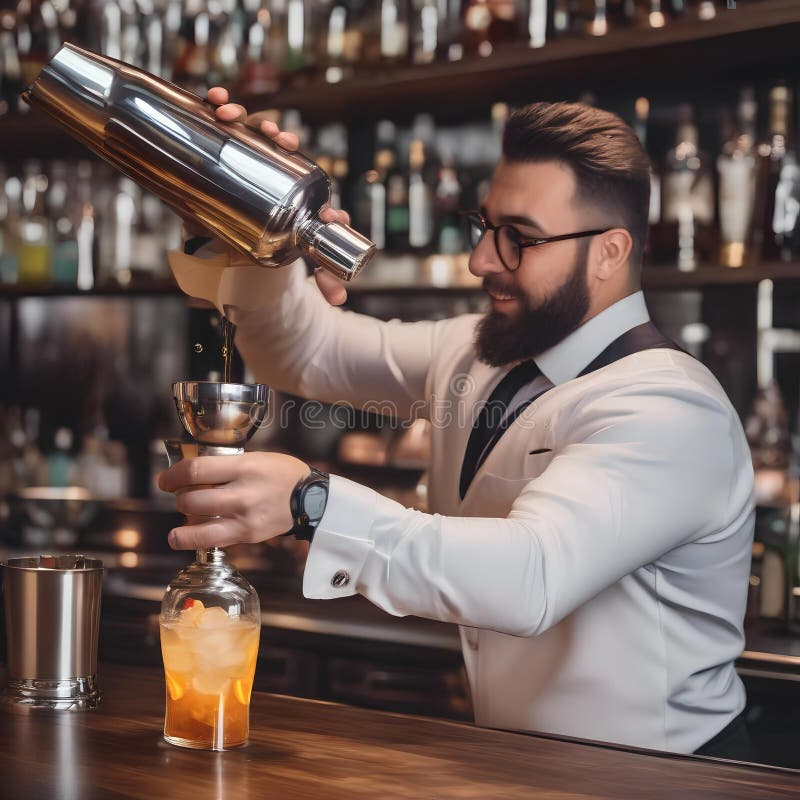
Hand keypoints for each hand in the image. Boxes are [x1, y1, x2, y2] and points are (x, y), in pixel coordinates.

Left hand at [157, 452, 309, 549]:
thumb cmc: (283, 474)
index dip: (172, 476)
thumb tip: (193, 473)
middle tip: (180, 496)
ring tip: (180, 524)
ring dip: (181, 526)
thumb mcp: (256, 458)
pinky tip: (185, 536)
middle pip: (191, 499)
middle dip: (178, 498)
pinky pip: (212, 541)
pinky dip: (193, 539)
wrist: (312, 498)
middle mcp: (242, 493)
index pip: (195, 471)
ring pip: (197, 528)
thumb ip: (227, 465)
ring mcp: (245, 518)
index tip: (165, 480)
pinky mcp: (248, 535)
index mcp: (244, 467)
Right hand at [205, 87, 348, 305]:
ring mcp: (251, 156)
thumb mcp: (299, 255)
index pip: (305, 170)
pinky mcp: (226, 153)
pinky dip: (220, 107)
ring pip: (252, 129)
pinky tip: (213, 102)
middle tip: (277, 139)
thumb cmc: (280, 240)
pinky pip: (224, 126)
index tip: (300, 182)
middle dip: (280, 134)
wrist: (246, 237)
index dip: (302, 160)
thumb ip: (322, 275)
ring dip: (245, 115)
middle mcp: (276, 166)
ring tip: (232, 115)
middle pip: (281, 142)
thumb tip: (340, 301)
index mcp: (298, 185)